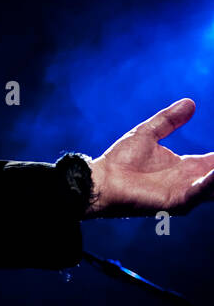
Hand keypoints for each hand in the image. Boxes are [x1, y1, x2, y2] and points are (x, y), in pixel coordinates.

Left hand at [86, 98, 213, 216]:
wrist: (101, 178)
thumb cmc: (120, 160)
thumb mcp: (148, 133)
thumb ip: (169, 120)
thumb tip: (191, 103)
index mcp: (189, 168)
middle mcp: (192, 182)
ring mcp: (187, 194)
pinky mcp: (177, 202)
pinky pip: (202, 192)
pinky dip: (213, 182)